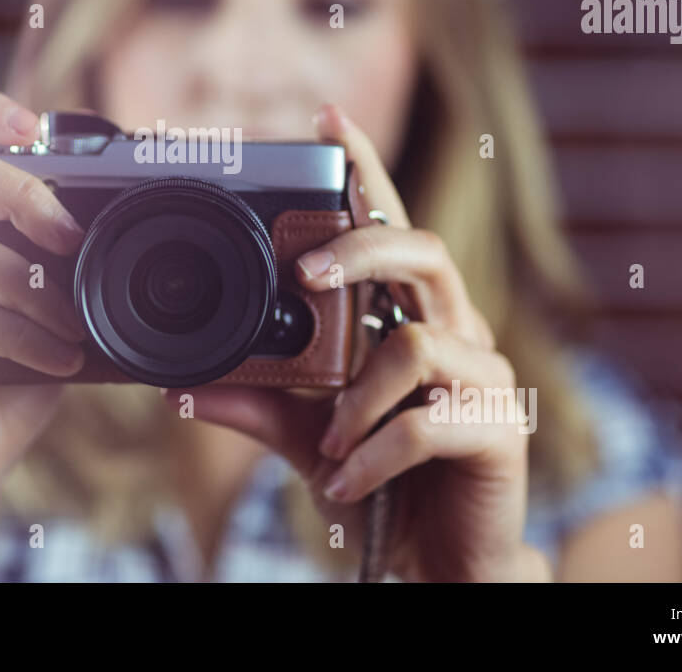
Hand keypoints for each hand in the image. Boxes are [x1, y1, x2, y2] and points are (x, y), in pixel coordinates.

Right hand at [0, 86, 87, 507]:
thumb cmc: (0, 367)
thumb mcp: (33, 291)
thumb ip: (47, 244)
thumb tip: (113, 207)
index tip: (32, 127)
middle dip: (23, 194)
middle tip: (72, 237)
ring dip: (34, 286)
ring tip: (72, 325)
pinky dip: (24, 335)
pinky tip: (58, 359)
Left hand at [162, 103, 548, 580]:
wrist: (439, 564)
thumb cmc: (380, 482)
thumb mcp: (306, 435)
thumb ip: (259, 404)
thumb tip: (183, 389)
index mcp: (412, 318)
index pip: (394, 225)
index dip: (368, 169)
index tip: (329, 118)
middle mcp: (457, 334)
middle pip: (426, 252)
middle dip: (363, 250)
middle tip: (304, 273)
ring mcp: (485, 379)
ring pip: (418, 344)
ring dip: (355, 400)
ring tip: (326, 444)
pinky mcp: (499, 430)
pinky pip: (427, 422)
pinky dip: (372, 453)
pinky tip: (345, 483)